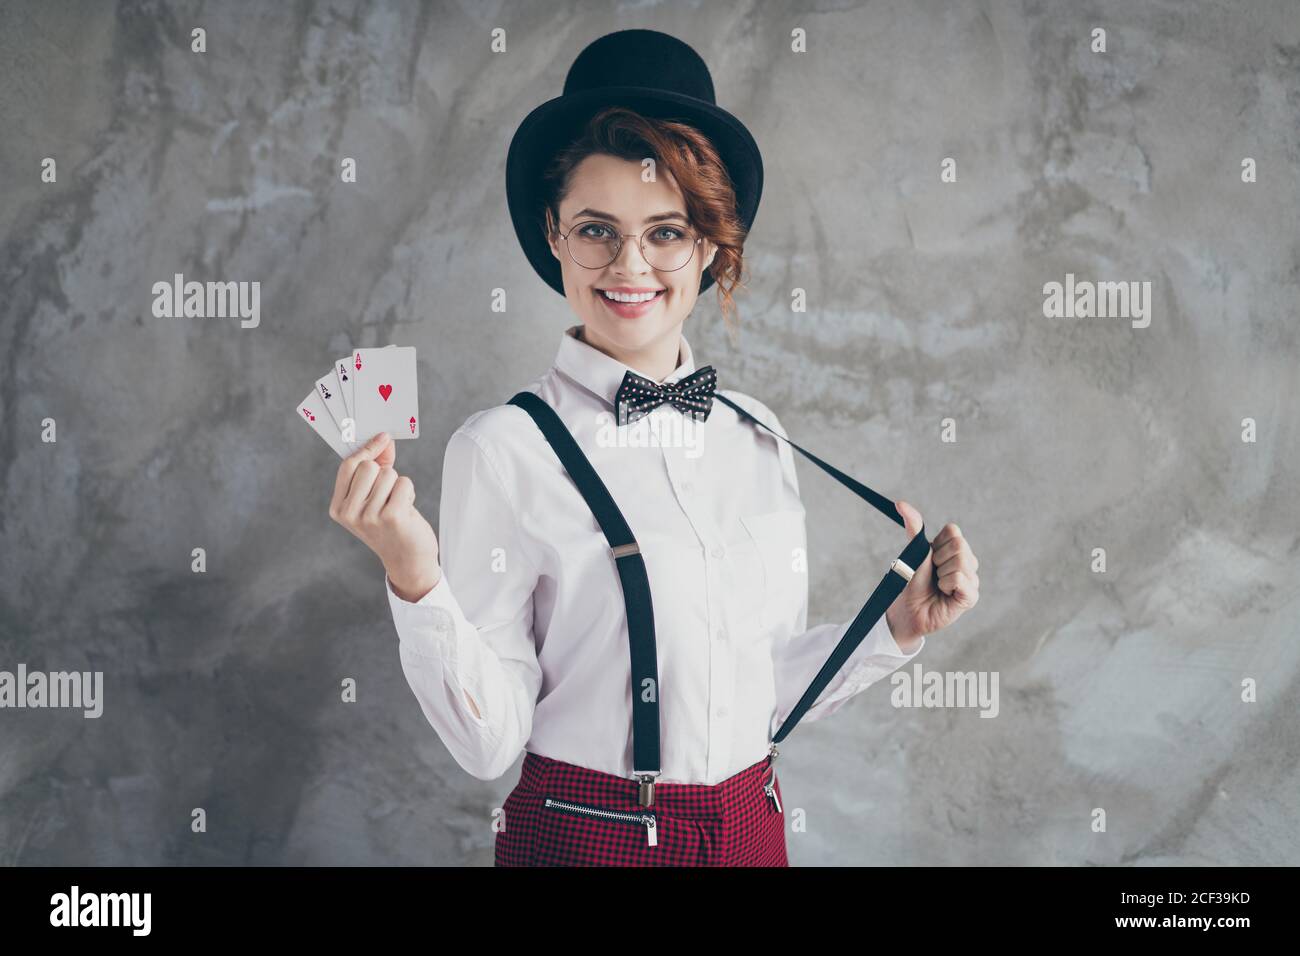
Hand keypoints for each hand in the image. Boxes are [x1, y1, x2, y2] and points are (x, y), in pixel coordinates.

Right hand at [328, 432, 441, 601]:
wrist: (408, 561)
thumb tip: (384, 439)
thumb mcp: (375, 498)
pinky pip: (404, 483)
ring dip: (399, 486)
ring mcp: (369, 516)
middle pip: (369, 466)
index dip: (367, 449)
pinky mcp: (391, 517)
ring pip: (389, 474)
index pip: (348, 466)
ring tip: (398, 505)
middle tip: (390, 494)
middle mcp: (349, 513)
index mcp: (338, 508)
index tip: (383, 438)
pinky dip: (410, 492)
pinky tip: (407, 510)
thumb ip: (376, 467)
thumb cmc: (391, 525)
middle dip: (386, 473)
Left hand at [884, 501, 979, 645]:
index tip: (930, 558)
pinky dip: (948, 585)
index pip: (953, 532)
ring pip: (961, 563)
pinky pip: (962, 580)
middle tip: (933, 574)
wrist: (907, 608)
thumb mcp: (914, 551)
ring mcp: (972, 579)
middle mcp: (968, 562)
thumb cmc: (912, 581)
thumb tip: (900, 503)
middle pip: (959, 545)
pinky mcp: (971, 597)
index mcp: (955, 549)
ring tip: (938, 585)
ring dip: (941, 574)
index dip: (936, 544)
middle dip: (938, 559)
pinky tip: (944, 593)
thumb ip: (913, 526)